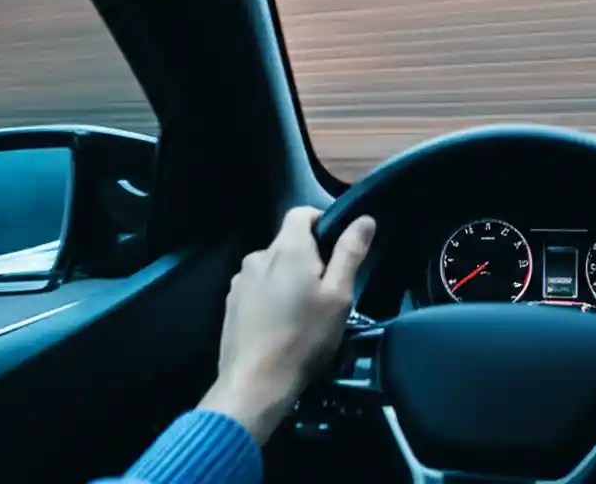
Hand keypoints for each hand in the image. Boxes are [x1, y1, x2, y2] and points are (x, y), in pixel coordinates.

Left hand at [199, 206, 374, 445]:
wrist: (256, 383)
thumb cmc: (304, 338)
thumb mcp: (338, 296)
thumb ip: (350, 253)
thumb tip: (364, 219)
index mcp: (287, 249)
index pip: (301, 213)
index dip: (321, 222)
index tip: (337, 251)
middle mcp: (259, 256)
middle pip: (287, 242)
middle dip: (308, 258)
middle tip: (326, 292)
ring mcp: (240, 281)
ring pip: (272, 267)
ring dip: (287, 278)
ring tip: (302, 312)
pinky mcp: (230, 303)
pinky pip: (257, 287)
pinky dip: (270, 297)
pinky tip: (279, 325)